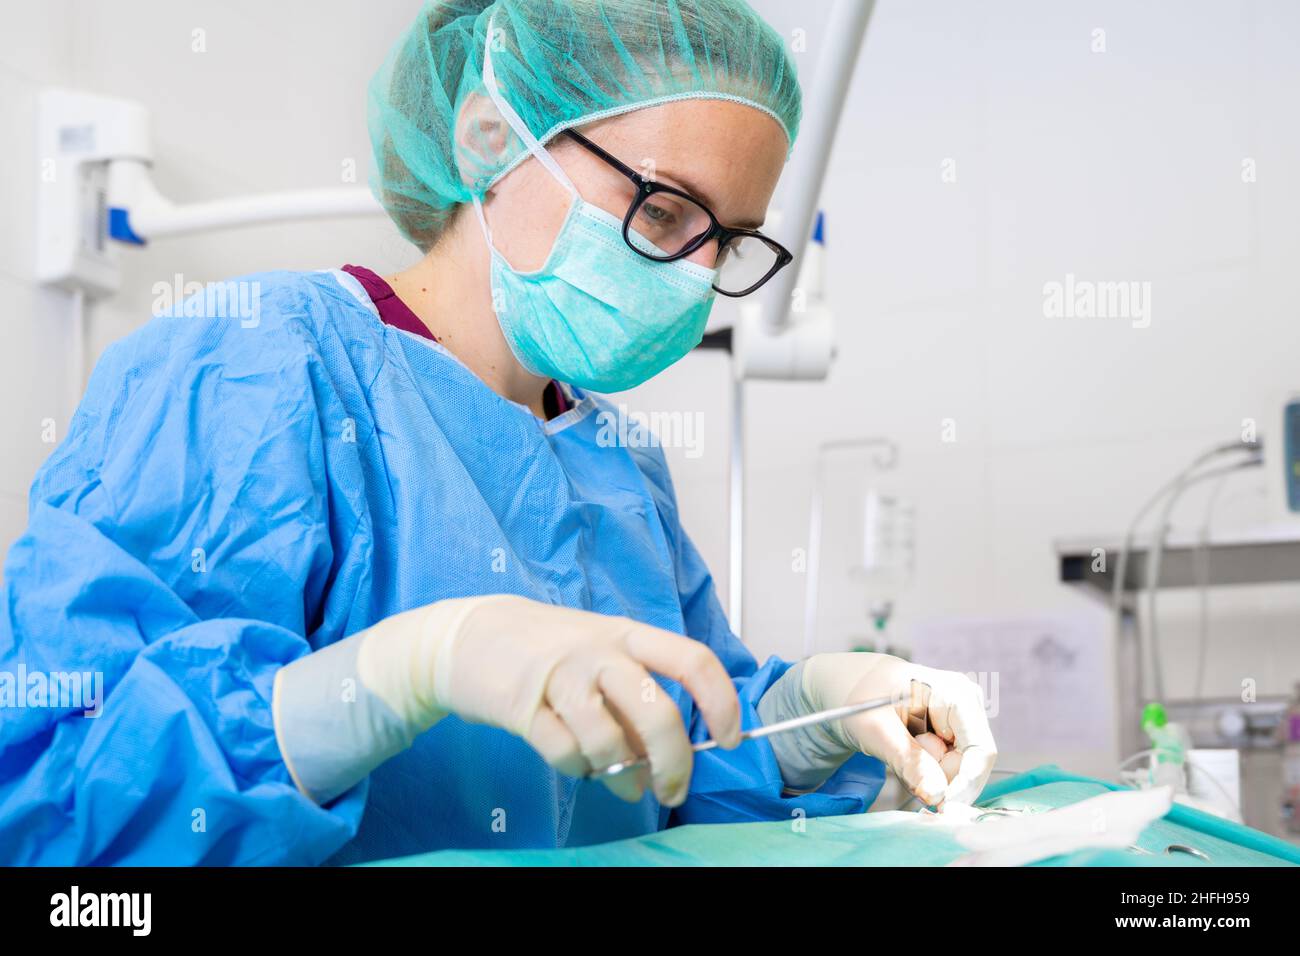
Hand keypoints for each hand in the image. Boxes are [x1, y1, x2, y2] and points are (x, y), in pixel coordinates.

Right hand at [429, 595, 741, 805]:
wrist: (466, 636)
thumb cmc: (547, 647)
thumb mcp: (600, 653)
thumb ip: (636, 697)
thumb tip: (671, 755)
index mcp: (627, 634)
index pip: (692, 660)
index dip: (721, 702)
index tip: (730, 737)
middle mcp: (599, 652)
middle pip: (657, 713)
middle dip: (674, 763)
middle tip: (673, 787)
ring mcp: (560, 678)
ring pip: (610, 743)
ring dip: (620, 774)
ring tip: (615, 776)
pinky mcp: (524, 707)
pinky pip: (567, 756)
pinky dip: (579, 770)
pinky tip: (575, 761)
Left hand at [803, 652, 996, 806]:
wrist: (847, 687)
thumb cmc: (857, 697)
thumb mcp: (876, 730)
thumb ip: (909, 762)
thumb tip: (938, 797)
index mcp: (956, 693)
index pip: (980, 751)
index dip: (965, 784)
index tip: (939, 808)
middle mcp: (967, 706)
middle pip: (969, 766)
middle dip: (936, 777)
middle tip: (898, 759)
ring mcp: (960, 721)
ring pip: (956, 772)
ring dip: (926, 774)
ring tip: (897, 747)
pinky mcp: (951, 735)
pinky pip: (945, 769)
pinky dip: (924, 772)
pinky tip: (904, 752)